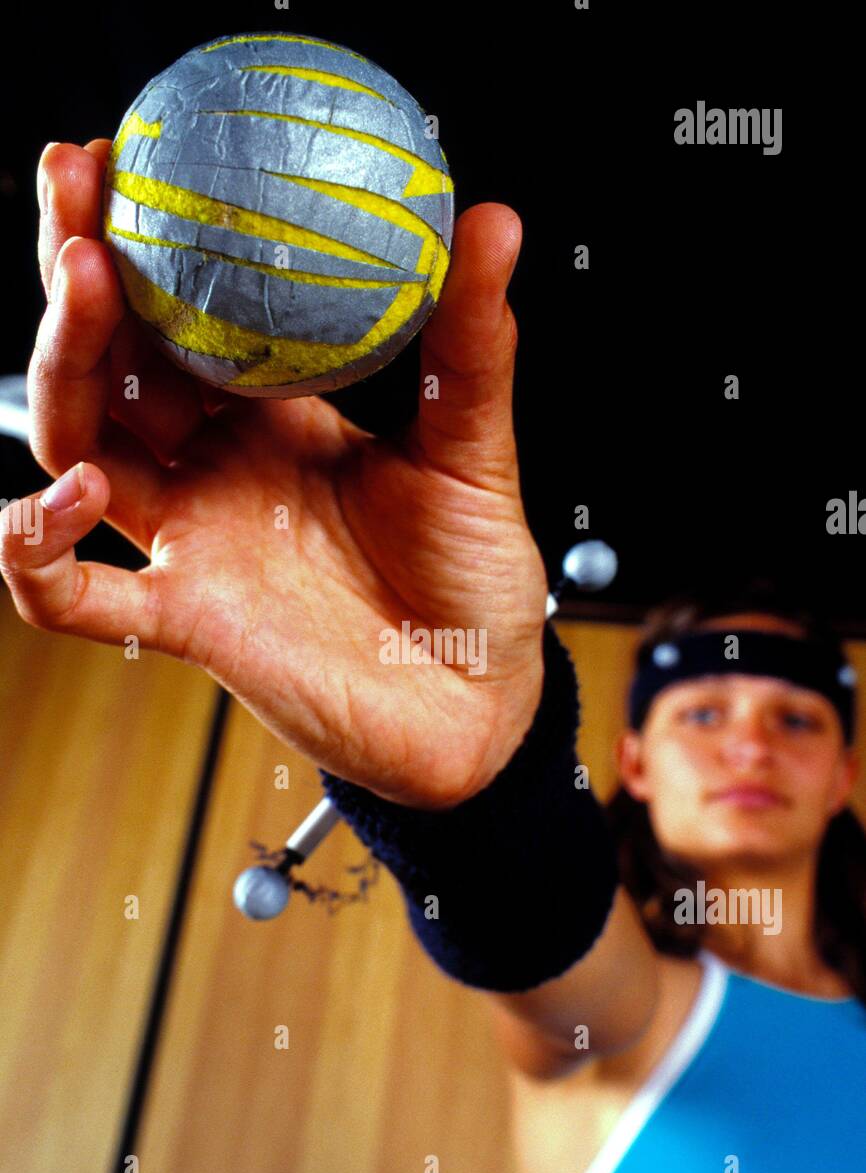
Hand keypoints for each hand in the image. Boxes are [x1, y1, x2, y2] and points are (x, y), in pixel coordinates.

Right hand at [1, 140, 547, 808]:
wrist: (477, 704)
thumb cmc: (473, 581)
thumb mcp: (475, 450)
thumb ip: (472, 347)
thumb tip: (491, 220)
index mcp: (273, 419)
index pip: (183, 317)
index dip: (149, 239)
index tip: (133, 150)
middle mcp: (216, 471)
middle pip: (112, 365)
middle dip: (80, 272)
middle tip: (79, 183)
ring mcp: (193, 544)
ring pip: (78, 446)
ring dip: (64, 367)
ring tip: (85, 286)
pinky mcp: (186, 623)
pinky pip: (72, 597)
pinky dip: (39, 548)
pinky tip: (71, 489)